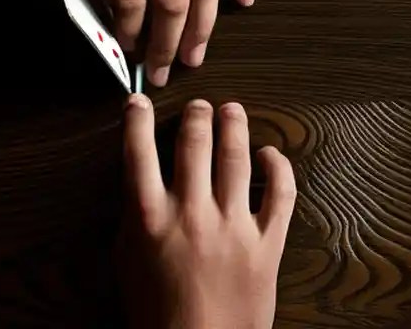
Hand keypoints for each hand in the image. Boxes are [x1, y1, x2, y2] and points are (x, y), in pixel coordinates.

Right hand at [119, 96, 294, 328]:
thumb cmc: (158, 312)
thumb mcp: (129, 265)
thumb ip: (136, 221)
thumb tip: (142, 185)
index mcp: (149, 219)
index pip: (138, 155)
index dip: (137, 122)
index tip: (138, 102)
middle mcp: (192, 214)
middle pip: (194, 144)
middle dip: (197, 116)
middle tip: (200, 105)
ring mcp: (233, 225)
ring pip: (236, 157)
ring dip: (234, 126)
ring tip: (232, 111)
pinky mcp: (268, 241)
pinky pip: (281, 192)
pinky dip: (278, 166)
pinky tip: (270, 153)